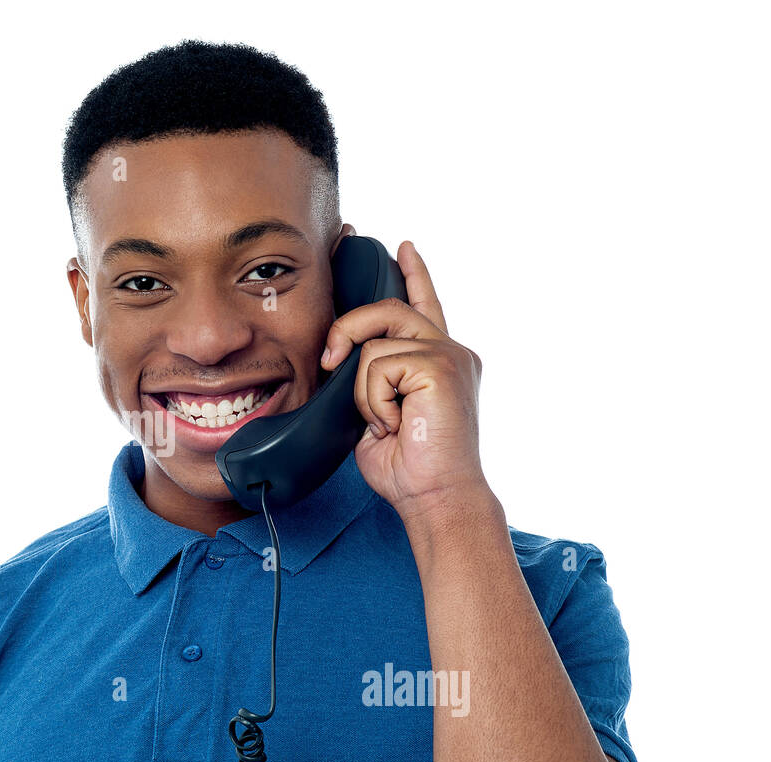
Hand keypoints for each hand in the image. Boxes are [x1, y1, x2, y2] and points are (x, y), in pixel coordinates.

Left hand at [320, 238, 489, 520]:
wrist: (434, 496)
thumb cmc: (408, 468)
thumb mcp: (377, 415)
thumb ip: (370, 381)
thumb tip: (340, 362)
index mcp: (438, 362)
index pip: (424, 304)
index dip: (413, 273)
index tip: (401, 245)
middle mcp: (450, 352)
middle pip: (387, 309)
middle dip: (348, 329)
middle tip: (330, 360)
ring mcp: (449, 355)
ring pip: (374, 344)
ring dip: (364, 391)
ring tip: (386, 422)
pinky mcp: (440, 365)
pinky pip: (378, 364)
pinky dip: (374, 400)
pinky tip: (395, 423)